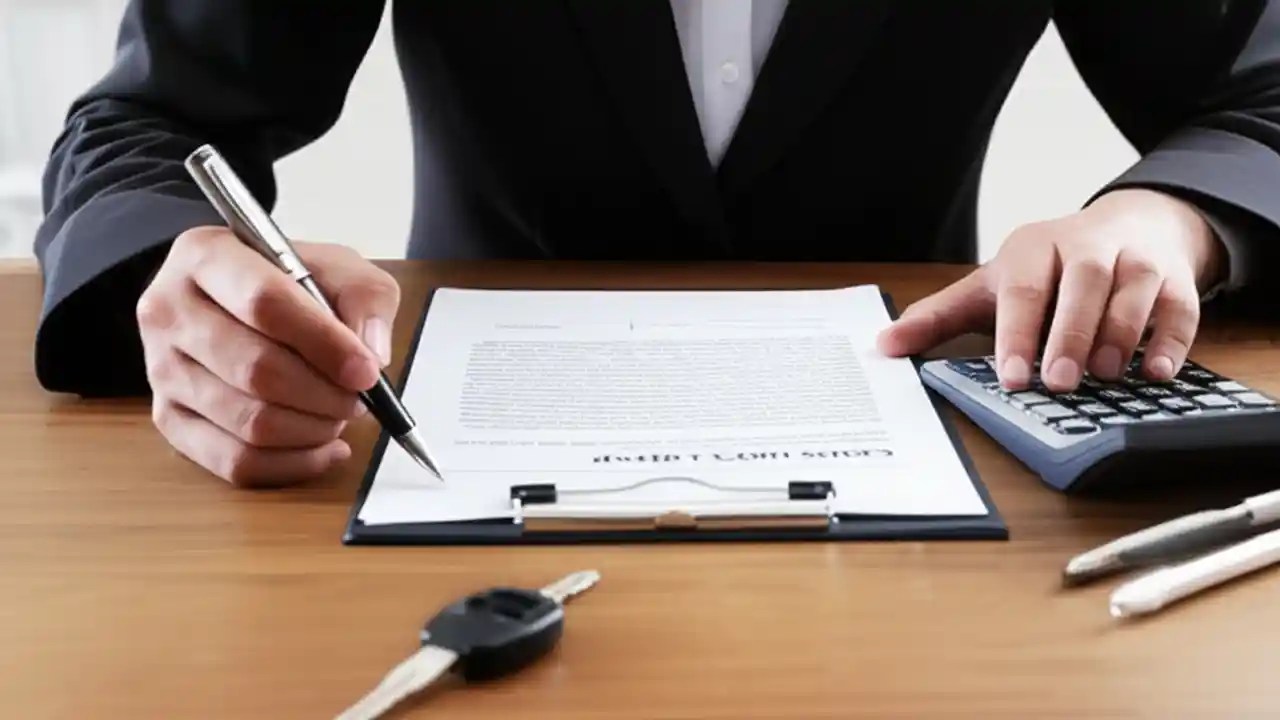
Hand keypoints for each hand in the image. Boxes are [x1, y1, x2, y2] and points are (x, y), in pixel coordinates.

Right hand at [136, 227, 399, 486]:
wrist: (235, 300)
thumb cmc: (289, 282)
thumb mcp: (338, 266)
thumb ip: (365, 297)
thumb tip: (370, 355)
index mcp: (205, 256)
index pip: (265, 303)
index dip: (325, 344)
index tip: (366, 371)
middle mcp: (168, 310)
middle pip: (256, 370)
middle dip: (324, 394)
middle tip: (359, 398)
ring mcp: (160, 369)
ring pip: (249, 423)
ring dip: (313, 429)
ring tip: (340, 415)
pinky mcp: (169, 418)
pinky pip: (235, 462)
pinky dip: (293, 464)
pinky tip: (325, 448)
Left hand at [877, 189, 1226, 391]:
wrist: (1129, 225)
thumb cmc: (1047, 269)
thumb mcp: (990, 286)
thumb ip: (939, 317)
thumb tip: (883, 346)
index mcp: (1033, 248)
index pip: (1025, 289)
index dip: (1018, 333)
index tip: (1012, 377)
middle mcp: (1086, 246)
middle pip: (1083, 283)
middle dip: (1072, 334)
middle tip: (1061, 383)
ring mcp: (1135, 257)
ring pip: (1135, 287)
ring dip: (1122, 333)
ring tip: (1106, 376)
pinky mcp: (1174, 277)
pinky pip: (1180, 305)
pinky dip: (1172, 339)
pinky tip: (1157, 372)